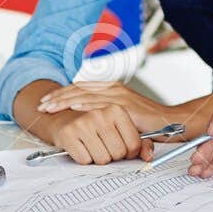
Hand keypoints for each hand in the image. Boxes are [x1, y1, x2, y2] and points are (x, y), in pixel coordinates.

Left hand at [36, 81, 170, 132]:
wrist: (171, 123)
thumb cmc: (147, 122)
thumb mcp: (122, 118)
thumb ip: (106, 119)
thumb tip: (88, 124)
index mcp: (111, 89)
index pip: (81, 88)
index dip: (62, 93)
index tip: (46, 101)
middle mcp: (113, 89)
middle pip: (78, 89)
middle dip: (58, 97)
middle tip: (41, 105)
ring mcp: (118, 96)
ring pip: (85, 95)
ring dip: (65, 100)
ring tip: (49, 107)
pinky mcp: (124, 106)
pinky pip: (100, 104)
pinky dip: (84, 104)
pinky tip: (72, 107)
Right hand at [45, 104, 152, 165]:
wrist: (61, 117)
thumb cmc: (93, 124)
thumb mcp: (118, 127)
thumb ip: (140, 141)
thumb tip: (149, 156)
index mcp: (116, 110)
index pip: (133, 144)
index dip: (129, 152)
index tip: (122, 149)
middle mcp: (101, 114)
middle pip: (118, 153)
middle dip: (112, 155)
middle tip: (104, 147)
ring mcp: (84, 123)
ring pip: (102, 159)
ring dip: (98, 157)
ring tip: (93, 145)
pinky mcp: (68, 133)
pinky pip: (84, 160)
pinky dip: (84, 158)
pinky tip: (81, 146)